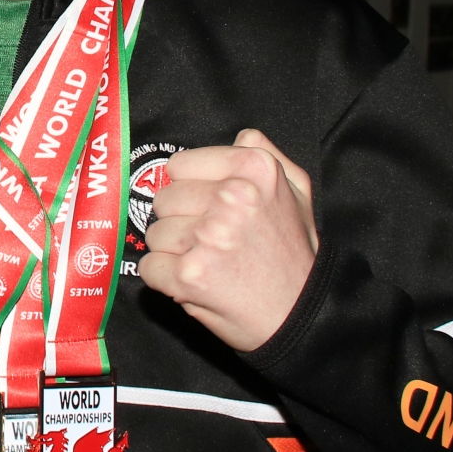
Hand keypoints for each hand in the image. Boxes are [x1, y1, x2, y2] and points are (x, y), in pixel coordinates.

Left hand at [138, 129, 318, 351]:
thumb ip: (265, 154)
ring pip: (154, 232)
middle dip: (181, 221)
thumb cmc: (293, 254)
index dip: (190, 189)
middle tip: (213, 242)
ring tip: (210, 263)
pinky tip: (195, 282)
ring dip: (173, 251)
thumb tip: (239, 134)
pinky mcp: (189, 273)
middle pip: (163, 198)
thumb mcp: (297, 193)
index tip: (210, 208)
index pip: (179, 165)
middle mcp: (232, 197)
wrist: (304, 317)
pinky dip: (164, 278)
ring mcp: (208, 236)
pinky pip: (148, 265)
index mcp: (255, 169)